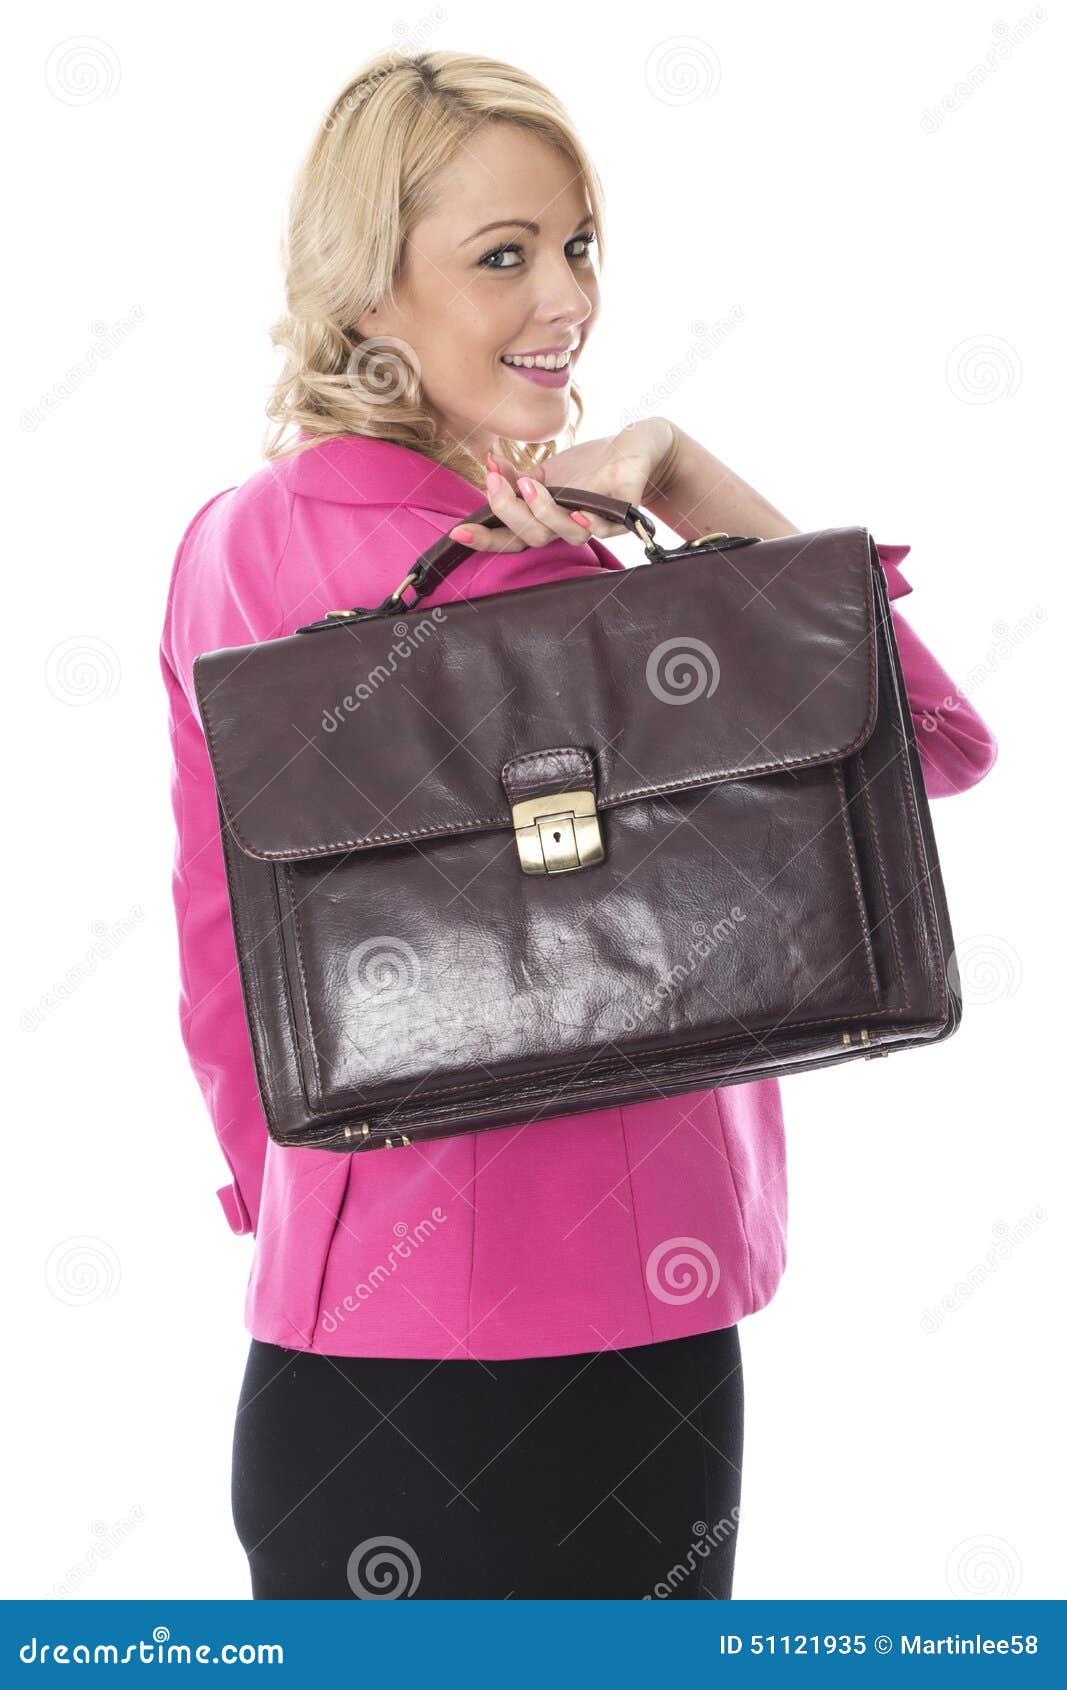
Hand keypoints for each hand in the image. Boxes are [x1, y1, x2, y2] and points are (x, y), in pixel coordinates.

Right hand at [447, 418, 676, 552]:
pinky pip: (607, 525)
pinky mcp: (625, 514)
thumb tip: (489, 467)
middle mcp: (568, 529)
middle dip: (509, 512)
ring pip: (567, 534)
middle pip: (533, 537)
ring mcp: (597, 524)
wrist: (638, 448)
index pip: (511, 540)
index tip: (458, 531)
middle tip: (494, 483)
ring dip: (544, 511)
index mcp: (545, 523)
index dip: (485, 540)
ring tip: (528, 484)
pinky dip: (590, 519)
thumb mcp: (547, 470)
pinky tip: (577, 507)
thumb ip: (516, 477)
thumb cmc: (590, 466)